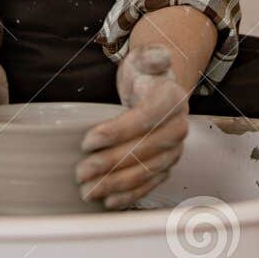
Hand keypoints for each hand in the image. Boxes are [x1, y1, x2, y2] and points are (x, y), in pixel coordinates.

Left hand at [75, 43, 190, 208]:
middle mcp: (177, 128)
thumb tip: (160, 57)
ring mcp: (174, 151)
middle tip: (81, 171)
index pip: (144, 119)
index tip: (87, 141)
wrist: (160, 91)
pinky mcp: (167, 166)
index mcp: (171, 100)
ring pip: (145, 172)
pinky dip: (130, 195)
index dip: (116, 132)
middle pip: (143, 150)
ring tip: (88, 190)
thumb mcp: (145, 58)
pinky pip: (149, 185)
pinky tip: (109, 201)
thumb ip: (151, 56)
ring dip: (116, 184)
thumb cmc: (145, 76)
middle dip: (109, 164)